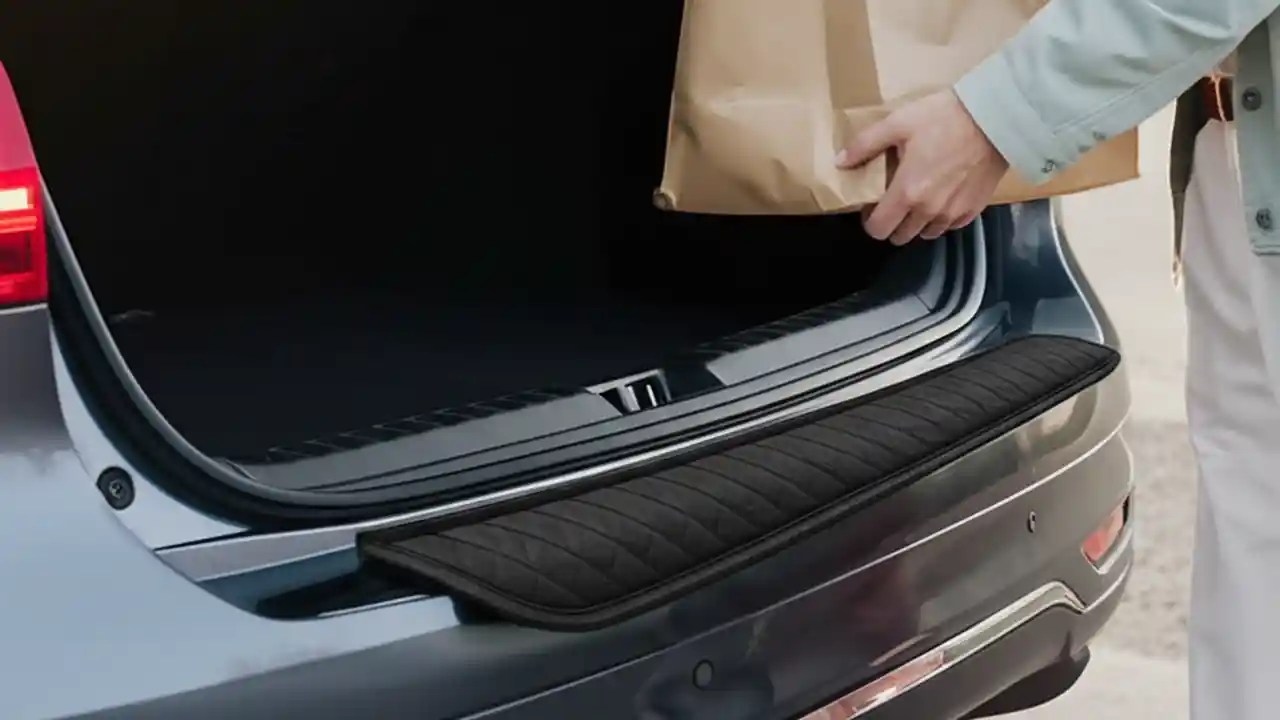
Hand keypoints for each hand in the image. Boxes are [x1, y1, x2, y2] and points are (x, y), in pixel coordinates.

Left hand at [836, 90, 1008, 244]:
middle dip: (892, 223)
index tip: (873, 205)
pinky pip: (950, 225)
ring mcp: (953, 213)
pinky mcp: (974, 209)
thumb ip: (866, 145)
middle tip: (894, 199)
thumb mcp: (898, 123)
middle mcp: (929, 211)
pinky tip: (942, 196)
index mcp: (907, 193)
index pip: (878, 229)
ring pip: (926, 234)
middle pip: (901, 236)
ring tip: (919, 197)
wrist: (995, 118)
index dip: (870, 221)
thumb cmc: (944, 118)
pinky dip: (942, 217)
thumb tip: (840, 162)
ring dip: (917, 222)